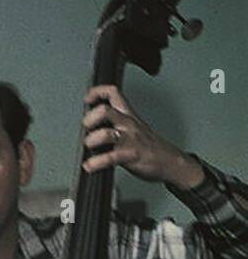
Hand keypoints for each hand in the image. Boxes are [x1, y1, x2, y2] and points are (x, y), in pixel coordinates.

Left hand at [82, 85, 203, 189]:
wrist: (170, 161)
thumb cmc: (148, 146)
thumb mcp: (133, 127)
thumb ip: (114, 123)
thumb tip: (91, 127)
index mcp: (128, 115)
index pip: (113, 93)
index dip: (97, 92)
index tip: (88, 98)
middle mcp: (128, 124)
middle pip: (105, 110)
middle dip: (90, 119)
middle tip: (87, 128)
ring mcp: (129, 140)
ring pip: (105, 134)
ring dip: (91, 141)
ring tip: (90, 148)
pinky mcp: (130, 156)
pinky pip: (109, 158)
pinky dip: (95, 163)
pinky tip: (90, 166)